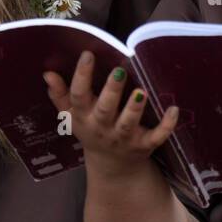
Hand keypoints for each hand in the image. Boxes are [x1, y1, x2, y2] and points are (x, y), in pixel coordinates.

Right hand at [44, 51, 178, 177]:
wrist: (112, 166)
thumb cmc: (91, 131)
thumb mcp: (71, 116)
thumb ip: (60, 94)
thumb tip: (47, 73)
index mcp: (84, 117)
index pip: (79, 96)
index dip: (82, 76)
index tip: (87, 54)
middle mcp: (102, 128)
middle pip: (105, 109)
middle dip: (111, 91)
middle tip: (118, 71)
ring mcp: (124, 137)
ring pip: (128, 123)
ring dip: (134, 109)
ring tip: (141, 91)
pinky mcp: (143, 145)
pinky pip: (156, 136)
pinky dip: (166, 125)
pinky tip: (173, 109)